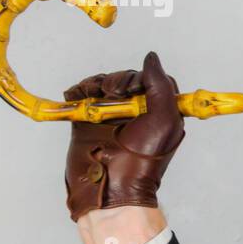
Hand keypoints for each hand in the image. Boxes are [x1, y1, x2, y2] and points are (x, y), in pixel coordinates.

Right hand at [63, 51, 185, 222]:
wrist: (112, 186)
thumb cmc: (144, 158)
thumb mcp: (164, 119)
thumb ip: (161, 85)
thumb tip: (151, 57)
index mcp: (157, 111)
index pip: (149, 79)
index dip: (141, 78)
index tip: (135, 90)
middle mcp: (133, 111)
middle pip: (123, 78)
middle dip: (117, 81)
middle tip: (115, 96)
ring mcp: (108, 115)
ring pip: (101, 83)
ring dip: (97, 85)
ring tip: (97, 100)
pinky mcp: (86, 121)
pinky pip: (80, 94)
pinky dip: (78, 91)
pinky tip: (79, 98)